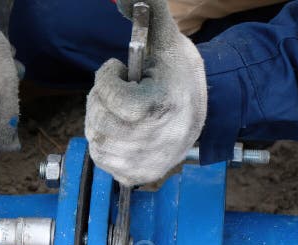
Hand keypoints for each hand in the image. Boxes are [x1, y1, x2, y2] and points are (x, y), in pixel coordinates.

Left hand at [85, 0, 206, 186]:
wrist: (201, 110)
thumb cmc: (178, 73)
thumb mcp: (166, 39)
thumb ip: (149, 12)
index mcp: (162, 105)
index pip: (109, 96)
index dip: (107, 79)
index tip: (120, 71)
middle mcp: (155, 140)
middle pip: (98, 120)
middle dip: (101, 100)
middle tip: (119, 93)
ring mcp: (146, 161)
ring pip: (95, 140)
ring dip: (100, 120)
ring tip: (121, 111)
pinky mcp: (138, 175)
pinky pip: (101, 159)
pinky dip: (103, 143)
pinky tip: (122, 130)